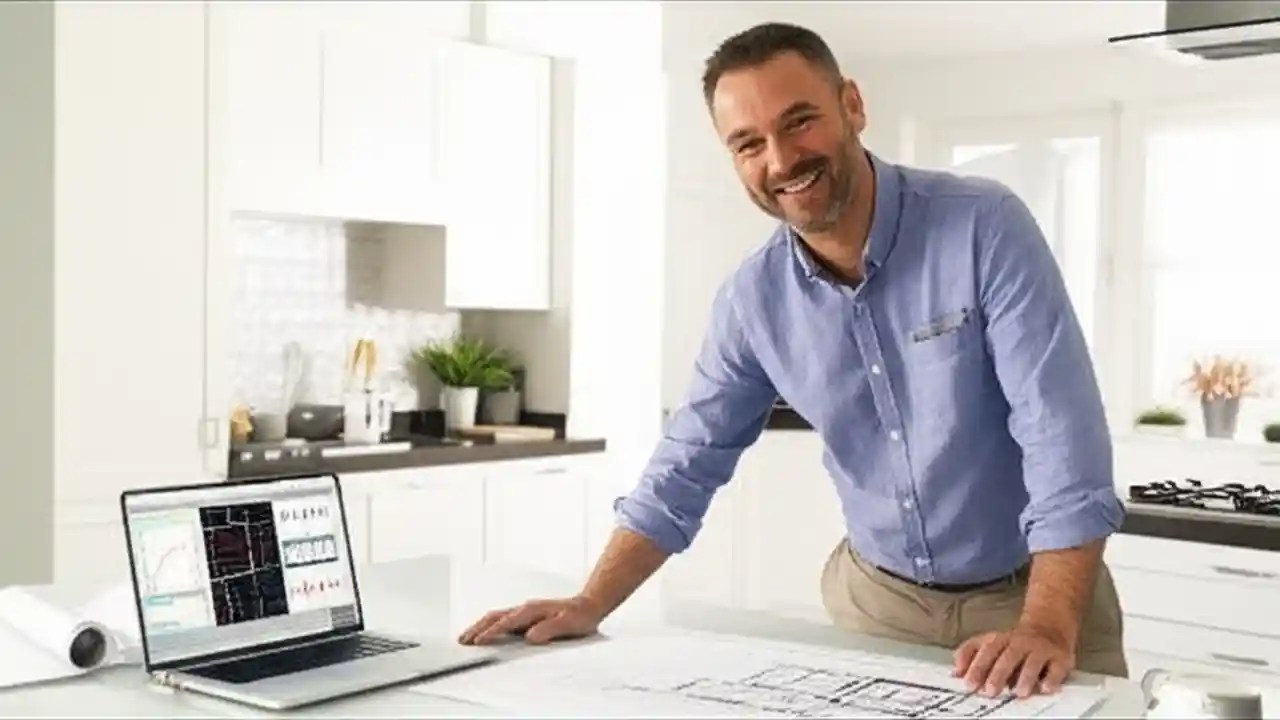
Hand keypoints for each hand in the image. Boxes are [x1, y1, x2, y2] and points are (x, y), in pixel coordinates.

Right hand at [457, 596, 605, 645]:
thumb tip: (531, 636)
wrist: (588, 605)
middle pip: (495, 616)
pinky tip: (486, 633)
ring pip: (496, 616)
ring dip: (480, 626)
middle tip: (462, 640)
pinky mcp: (526, 616)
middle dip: (477, 628)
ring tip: (466, 637)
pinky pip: (502, 619)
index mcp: (532, 609)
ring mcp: (525, 611)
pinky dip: (489, 625)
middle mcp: (526, 608)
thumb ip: (549, 630)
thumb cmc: (579, 615)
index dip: (492, 632)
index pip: (507, 622)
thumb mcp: (568, 624)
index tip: (479, 641)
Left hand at [953, 625, 1074, 698]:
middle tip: (990, 691)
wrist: (1050, 624)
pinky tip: (1045, 688)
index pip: (986, 651)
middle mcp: (1020, 643)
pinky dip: (1051, 678)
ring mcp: (1041, 649)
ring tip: (1018, 693)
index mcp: (1000, 639)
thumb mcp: (990, 641)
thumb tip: (955, 672)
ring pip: (1032, 662)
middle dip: (997, 674)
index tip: (968, 683)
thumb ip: (970, 654)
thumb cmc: (1015, 641)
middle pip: (1007, 657)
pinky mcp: (1061, 658)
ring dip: (1025, 678)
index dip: (977, 667)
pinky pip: (1057, 668)